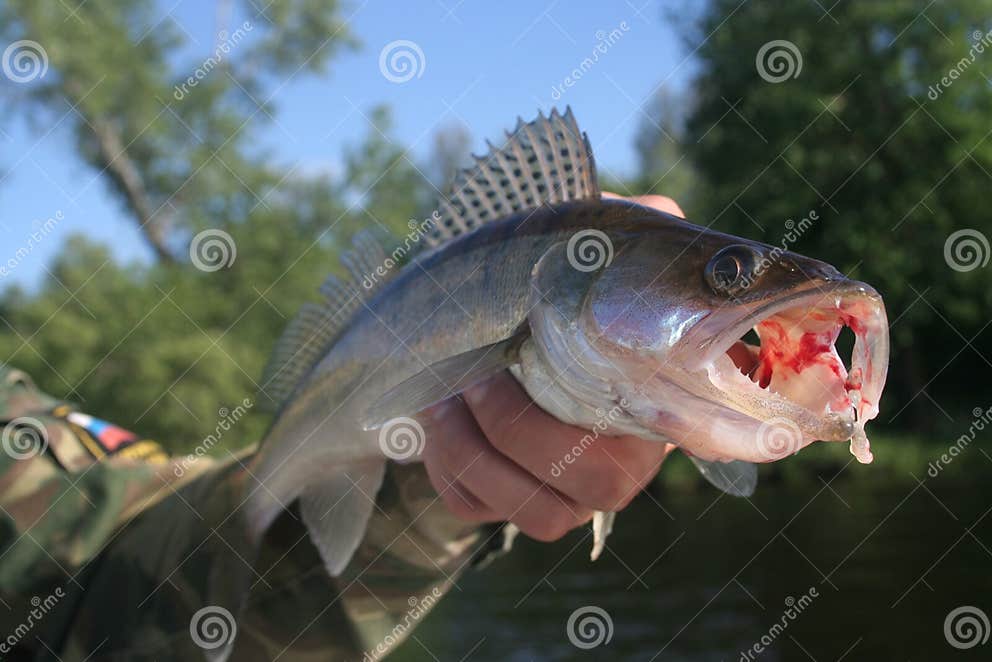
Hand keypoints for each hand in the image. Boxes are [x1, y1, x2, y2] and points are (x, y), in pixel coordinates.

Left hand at [420, 193, 682, 541]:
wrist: (487, 333)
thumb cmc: (546, 298)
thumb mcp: (582, 258)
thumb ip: (623, 232)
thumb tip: (660, 211)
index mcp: (650, 410)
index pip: (673, 442)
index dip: (634, 426)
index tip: (569, 368)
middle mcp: (616, 468)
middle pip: (599, 485)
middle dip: (528, 429)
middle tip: (488, 370)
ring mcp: (560, 496)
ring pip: (538, 515)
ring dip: (480, 451)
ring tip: (448, 391)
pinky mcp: (499, 505)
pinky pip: (477, 508)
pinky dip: (449, 464)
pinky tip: (436, 413)